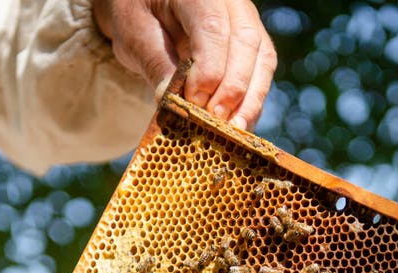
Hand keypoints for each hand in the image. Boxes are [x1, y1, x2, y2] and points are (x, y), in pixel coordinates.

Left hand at [92, 0, 276, 130]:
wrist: (150, 4)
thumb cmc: (140, 14)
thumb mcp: (136, 34)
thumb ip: (155, 63)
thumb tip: (171, 103)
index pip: (214, 29)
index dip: (209, 71)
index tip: (193, 103)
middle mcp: (231, 2)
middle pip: (247, 44)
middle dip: (233, 89)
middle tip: (214, 123)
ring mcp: (247, 21)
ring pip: (262, 61)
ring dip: (249, 102)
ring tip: (232, 134)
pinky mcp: (253, 46)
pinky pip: (261, 75)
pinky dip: (251, 104)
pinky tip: (236, 129)